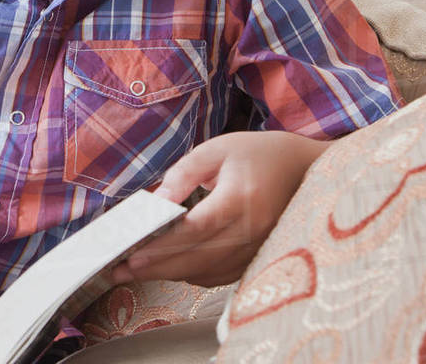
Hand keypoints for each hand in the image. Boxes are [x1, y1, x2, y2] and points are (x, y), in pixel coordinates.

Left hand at [109, 131, 327, 286]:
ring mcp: (258, 247)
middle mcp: (252, 229)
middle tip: (120, 271)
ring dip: (170, 274)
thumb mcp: (217, 149)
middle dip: (155, 267)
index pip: (195, 229)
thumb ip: (183, 174)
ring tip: (138, 271)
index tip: (131, 254)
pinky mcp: (258, 257)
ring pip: (207, 272)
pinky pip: (220, 275)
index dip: (162, 245)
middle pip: (197, 258)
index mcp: (241, 198)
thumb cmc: (257, 154)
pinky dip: (193, 275)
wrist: (304, 168)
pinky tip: (172, 268)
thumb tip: (155, 202)